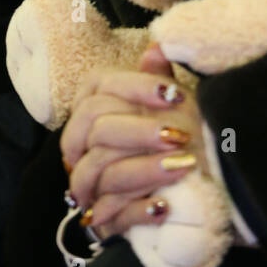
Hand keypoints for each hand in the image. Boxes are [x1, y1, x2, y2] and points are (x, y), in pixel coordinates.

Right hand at [61, 47, 208, 237]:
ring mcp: (90, 183)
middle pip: (98, 127)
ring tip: (184, 167)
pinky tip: (165, 206)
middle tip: (180, 135)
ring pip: (103, 171)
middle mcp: (82, 143)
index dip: (137, 88)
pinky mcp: (104, 219)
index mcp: (91, 106)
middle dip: (140, 131)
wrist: (176, 192)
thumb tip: (158, 47)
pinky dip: (139, 210)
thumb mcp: (164, 109)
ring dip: (144, 169)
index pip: (100, 86)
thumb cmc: (164, 140)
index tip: (175, 95)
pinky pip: (114, 215)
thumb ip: (156, 79)